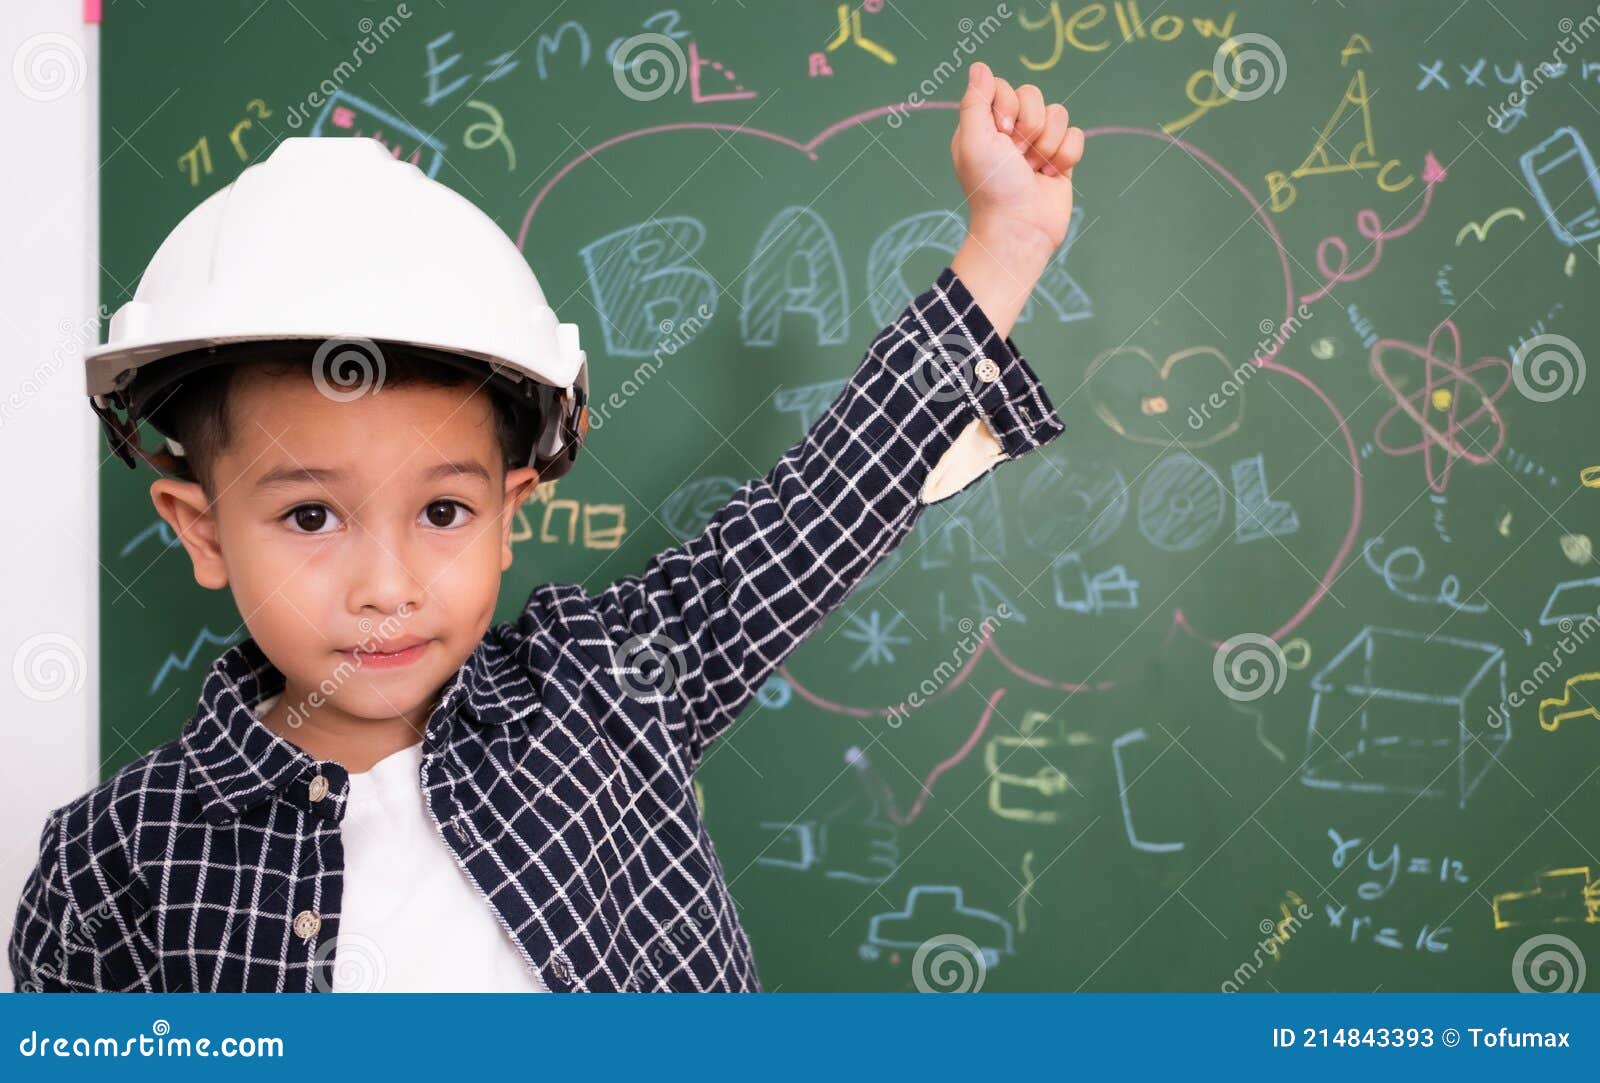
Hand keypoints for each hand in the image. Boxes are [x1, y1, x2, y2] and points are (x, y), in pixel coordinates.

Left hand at [950, 62, 1083, 252]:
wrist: (1020, 229)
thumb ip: (975, 101)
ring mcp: (1036, 145)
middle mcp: (1009, 132)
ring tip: (1034, 169)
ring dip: (1048, 143)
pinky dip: (1066, 155)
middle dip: (1030, 126)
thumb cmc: (992, 187)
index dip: (1007, 104)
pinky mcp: (1060, 159)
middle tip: (1017, 155)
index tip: (1001, 131)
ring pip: (1058, 113)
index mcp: (984, 125)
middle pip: (1034, 95)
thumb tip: (979, 66)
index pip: (1003, 86)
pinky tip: (1051, 175)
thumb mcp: (973, 141)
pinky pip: (1076, 134)